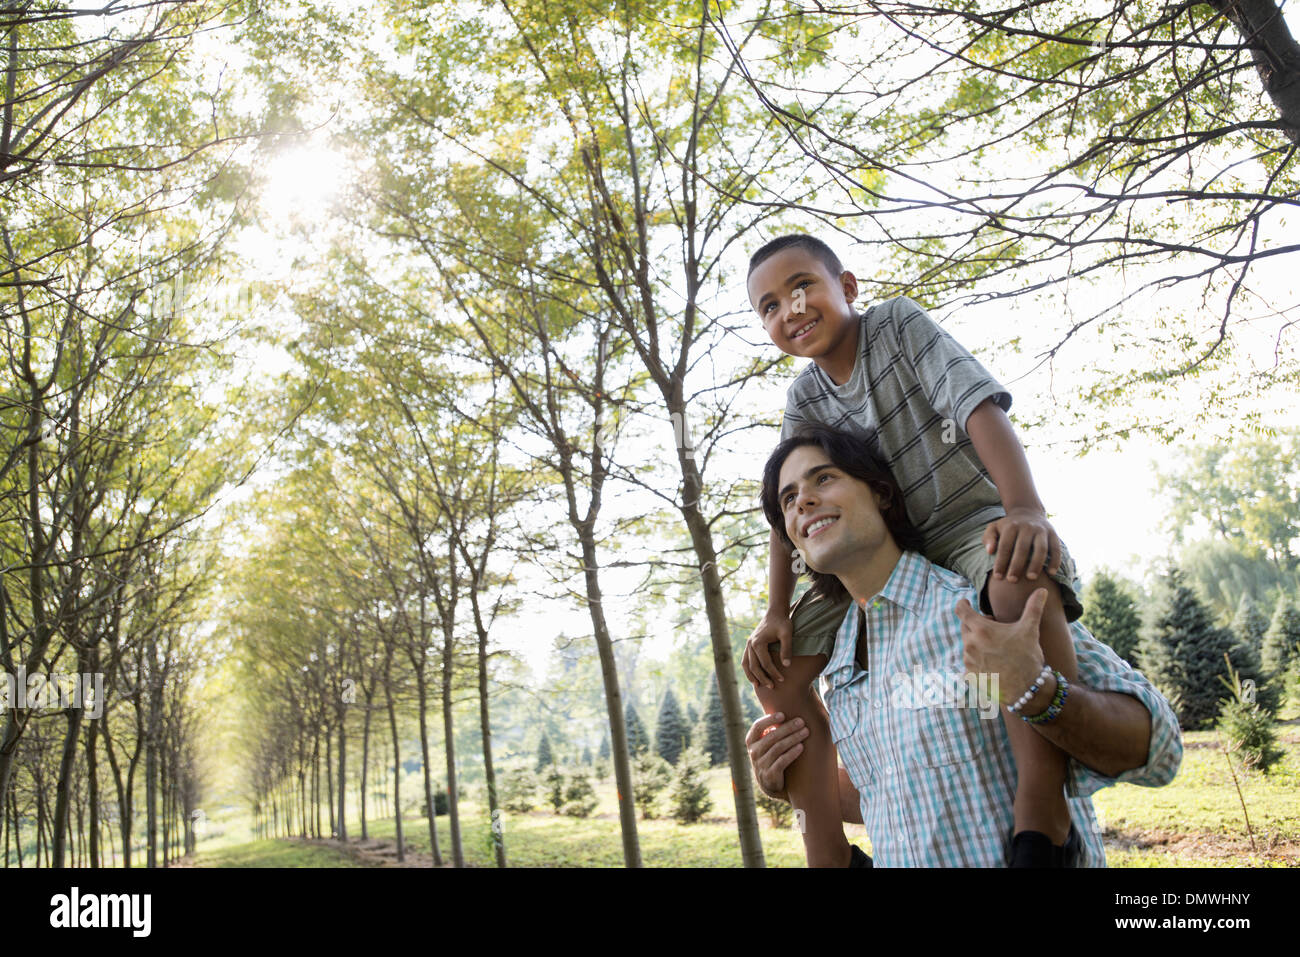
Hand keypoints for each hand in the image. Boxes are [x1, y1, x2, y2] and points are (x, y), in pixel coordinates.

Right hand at [743, 611, 793, 688]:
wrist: (775, 612)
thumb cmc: (783, 622)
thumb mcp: (787, 634)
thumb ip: (787, 649)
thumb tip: (786, 665)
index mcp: (758, 642)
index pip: (765, 663)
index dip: (774, 673)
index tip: (782, 680)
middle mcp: (750, 644)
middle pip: (754, 666)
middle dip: (763, 678)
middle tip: (772, 687)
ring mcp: (748, 644)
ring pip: (746, 664)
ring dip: (752, 676)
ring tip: (759, 686)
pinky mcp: (750, 645)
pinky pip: (746, 660)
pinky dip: (748, 669)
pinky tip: (754, 676)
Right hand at [745, 712, 807, 801]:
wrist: (771, 783)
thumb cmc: (772, 756)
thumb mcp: (767, 743)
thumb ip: (772, 729)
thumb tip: (788, 708)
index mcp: (751, 741)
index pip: (757, 727)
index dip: (769, 720)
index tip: (782, 715)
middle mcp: (753, 752)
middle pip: (771, 737)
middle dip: (788, 728)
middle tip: (801, 722)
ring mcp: (760, 764)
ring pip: (778, 748)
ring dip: (793, 738)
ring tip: (806, 732)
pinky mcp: (769, 775)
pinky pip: (782, 761)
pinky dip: (792, 753)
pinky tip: (801, 747)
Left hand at [955, 588, 1048, 706]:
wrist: (1027, 689)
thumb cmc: (1027, 657)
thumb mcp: (1030, 630)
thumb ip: (1033, 607)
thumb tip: (1042, 590)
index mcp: (981, 630)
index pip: (961, 610)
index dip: (963, 604)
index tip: (966, 602)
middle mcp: (970, 644)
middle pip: (966, 627)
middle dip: (976, 624)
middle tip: (993, 628)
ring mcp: (969, 661)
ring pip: (968, 645)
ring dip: (977, 643)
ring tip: (996, 647)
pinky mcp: (970, 674)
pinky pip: (969, 662)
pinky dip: (978, 659)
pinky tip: (993, 662)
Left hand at [981, 507, 1060, 582]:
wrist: (1028, 512)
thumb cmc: (1008, 526)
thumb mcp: (994, 527)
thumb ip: (988, 538)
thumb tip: (989, 551)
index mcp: (1011, 526)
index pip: (1005, 546)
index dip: (1001, 562)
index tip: (998, 577)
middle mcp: (1027, 527)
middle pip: (1022, 548)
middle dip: (1017, 565)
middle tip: (1012, 580)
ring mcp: (1042, 530)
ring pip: (1041, 548)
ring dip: (1036, 564)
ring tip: (1031, 578)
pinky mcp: (1053, 534)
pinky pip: (1056, 548)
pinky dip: (1055, 560)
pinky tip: (1051, 573)